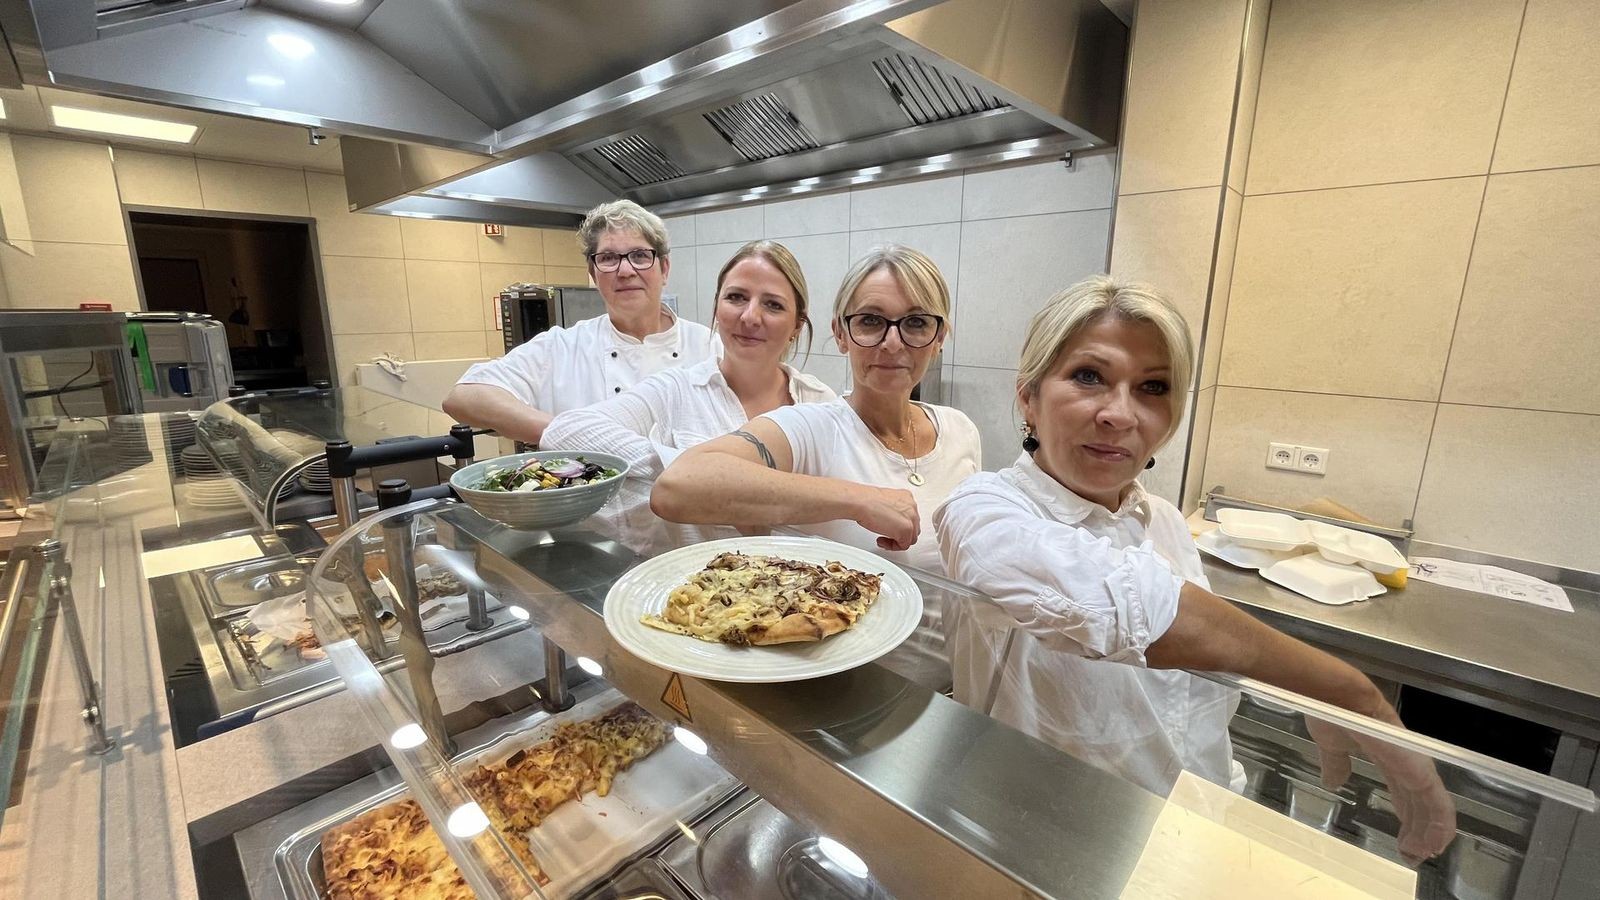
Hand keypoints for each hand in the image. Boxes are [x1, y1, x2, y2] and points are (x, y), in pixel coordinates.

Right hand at [854, 487, 919, 551]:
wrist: (861, 502)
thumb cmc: (867, 501)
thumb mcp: (885, 504)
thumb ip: (894, 513)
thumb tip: (893, 522)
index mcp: (907, 498)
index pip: (911, 518)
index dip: (899, 527)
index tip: (890, 528)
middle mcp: (912, 507)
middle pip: (913, 529)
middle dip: (900, 535)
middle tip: (887, 536)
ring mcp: (911, 519)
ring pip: (911, 538)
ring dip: (897, 541)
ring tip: (884, 539)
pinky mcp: (906, 530)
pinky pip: (904, 545)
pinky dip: (892, 546)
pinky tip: (882, 540)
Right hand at [1305, 705, 1456, 864]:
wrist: (1335, 697)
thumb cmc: (1332, 714)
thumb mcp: (1332, 746)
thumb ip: (1336, 764)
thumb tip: (1334, 784)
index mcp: (1388, 756)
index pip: (1404, 793)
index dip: (1406, 817)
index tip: (1402, 841)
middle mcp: (1406, 763)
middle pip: (1419, 803)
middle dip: (1418, 829)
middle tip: (1412, 855)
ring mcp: (1415, 766)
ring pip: (1432, 808)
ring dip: (1429, 833)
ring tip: (1420, 856)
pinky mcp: (1419, 770)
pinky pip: (1437, 804)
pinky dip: (1439, 826)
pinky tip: (1434, 844)